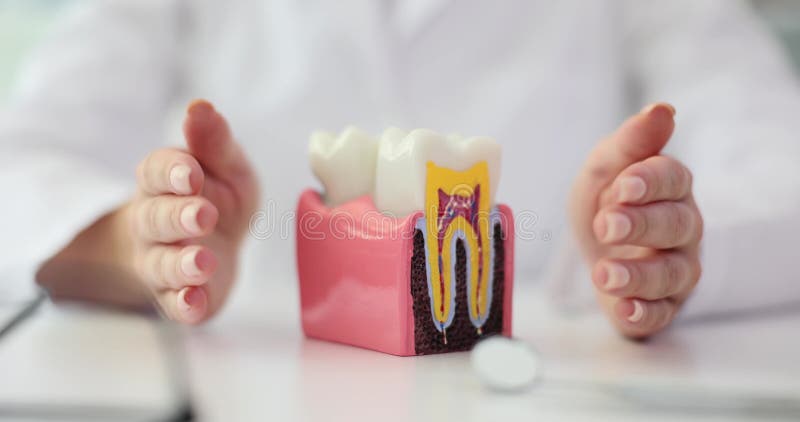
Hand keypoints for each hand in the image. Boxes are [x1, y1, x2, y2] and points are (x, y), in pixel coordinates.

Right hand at [122, 100, 258, 323]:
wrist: (214, 243)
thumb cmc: (216, 196)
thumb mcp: (225, 166)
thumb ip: (214, 142)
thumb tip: (200, 107)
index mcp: (164, 182)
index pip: (157, 172)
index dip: (173, 172)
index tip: (192, 173)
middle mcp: (154, 222)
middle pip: (156, 219)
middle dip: (178, 217)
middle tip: (203, 214)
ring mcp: (162, 261)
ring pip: (161, 263)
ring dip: (180, 264)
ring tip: (202, 262)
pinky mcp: (177, 296)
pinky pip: (174, 303)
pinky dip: (183, 304)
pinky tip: (195, 303)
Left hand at [569, 103, 702, 337]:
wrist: (601, 249)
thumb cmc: (608, 202)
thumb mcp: (604, 170)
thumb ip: (628, 144)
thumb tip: (661, 109)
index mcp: (670, 188)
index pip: (673, 179)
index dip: (650, 182)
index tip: (623, 185)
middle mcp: (682, 228)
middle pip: (675, 225)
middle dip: (642, 225)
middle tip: (606, 225)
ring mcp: (676, 269)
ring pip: (672, 274)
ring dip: (638, 275)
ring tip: (604, 273)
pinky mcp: (661, 306)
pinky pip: (661, 313)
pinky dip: (643, 313)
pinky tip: (623, 309)